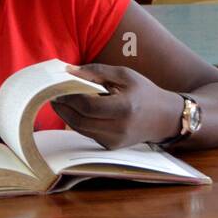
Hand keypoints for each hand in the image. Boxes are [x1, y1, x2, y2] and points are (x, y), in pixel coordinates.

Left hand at [50, 63, 184, 148]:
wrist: (164, 118)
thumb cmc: (144, 92)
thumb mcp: (125, 75)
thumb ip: (97, 72)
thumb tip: (69, 71)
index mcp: (125, 107)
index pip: (88, 105)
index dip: (69, 98)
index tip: (58, 89)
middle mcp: (119, 128)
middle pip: (80, 121)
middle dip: (63, 109)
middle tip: (53, 97)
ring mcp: (115, 140)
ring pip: (81, 130)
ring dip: (67, 116)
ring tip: (61, 103)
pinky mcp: (111, 146)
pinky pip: (89, 134)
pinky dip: (79, 122)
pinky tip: (76, 111)